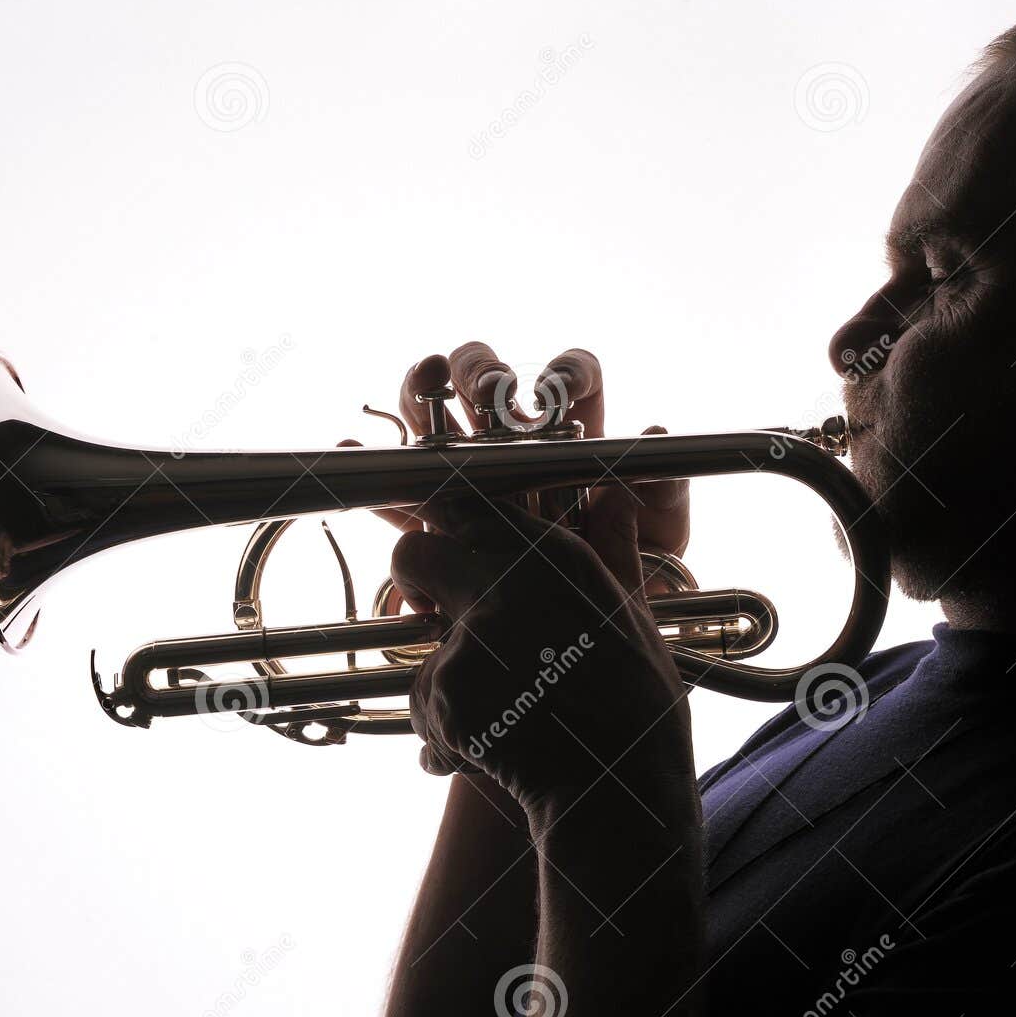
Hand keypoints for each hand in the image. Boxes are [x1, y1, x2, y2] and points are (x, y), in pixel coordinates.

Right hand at [351, 345, 691, 591]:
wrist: (595, 646)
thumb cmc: (632, 580)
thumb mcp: (659, 537)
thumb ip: (662, 491)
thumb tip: (654, 432)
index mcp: (575, 436)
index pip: (568, 378)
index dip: (564, 372)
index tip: (558, 393)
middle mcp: (517, 443)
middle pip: (484, 376)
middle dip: (480, 370)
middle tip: (487, 390)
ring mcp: (470, 475)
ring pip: (434, 413)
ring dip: (422, 395)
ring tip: (422, 389)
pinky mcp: (437, 519)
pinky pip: (399, 487)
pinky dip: (371, 467)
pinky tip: (353, 451)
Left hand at [391, 493, 695, 824]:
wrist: (620, 790)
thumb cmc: (636, 708)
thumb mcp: (632, 616)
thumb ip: (611, 550)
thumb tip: (615, 496)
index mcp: (553, 556)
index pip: (466, 505)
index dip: (441, 522)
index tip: (438, 540)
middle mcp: (508, 583)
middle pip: (413, 555)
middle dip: (411, 581)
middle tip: (429, 609)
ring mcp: (473, 637)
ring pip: (420, 649)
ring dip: (444, 685)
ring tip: (503, 721)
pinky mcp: (446, 691)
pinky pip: (424, 708)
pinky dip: (445, 736)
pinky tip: (492, 752)